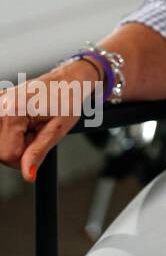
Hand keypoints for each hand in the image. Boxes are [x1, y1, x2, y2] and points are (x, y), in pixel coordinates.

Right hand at [0, 60, 100, 181]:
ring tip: (31, 126)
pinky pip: (0, 132)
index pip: (7, 154)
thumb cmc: (68, 99)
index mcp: (13, 110)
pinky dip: (9, 133)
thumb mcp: (58, 129)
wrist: (69, 80)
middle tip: (36, 132)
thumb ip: (38, 152)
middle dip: (19, 148)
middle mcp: (0, 105)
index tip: (39, 140)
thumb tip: (27, 175)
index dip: (26, 155)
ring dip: (13, 141)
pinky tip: (22, 123)